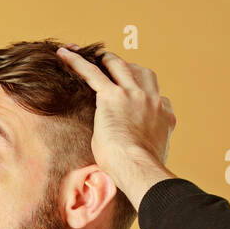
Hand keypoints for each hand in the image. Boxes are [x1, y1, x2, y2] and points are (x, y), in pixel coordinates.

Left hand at [55, 46, 176, 200]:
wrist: (140, 169)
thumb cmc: (142, 173)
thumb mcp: (150, 159)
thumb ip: (146, 150)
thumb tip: (134, 166)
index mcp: (165, 116)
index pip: (159, 98)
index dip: (147, 97)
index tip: (140, 100)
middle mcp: (153, 100)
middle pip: (142, 73)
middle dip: (128, 68)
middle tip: (114, 66)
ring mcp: (134, 95)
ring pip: (119, 67)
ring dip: (105, 59)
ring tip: (92, 55)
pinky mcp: (112, 97)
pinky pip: (92, 73)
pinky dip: (77, 63)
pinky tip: (64, 55)